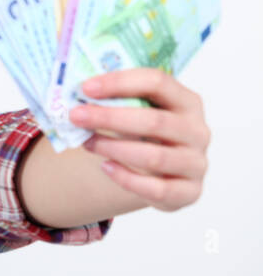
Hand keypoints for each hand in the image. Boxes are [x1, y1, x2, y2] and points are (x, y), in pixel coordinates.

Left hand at [68, 68, 209, 211]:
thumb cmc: (141, 132)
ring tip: (86, 143)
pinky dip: (127, 178)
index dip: (120, 82)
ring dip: (113, 148)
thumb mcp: (134, 111)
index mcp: (187, 101)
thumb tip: (76, 95)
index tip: (86, 88)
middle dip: (110, 118)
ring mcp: (196, 163)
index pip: (157, 82)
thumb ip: (115, 101)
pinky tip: (105, 167)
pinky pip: (157, 189)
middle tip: (76, 116)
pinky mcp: (188, 192)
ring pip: (154, 157)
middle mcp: (198, 131)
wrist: (155, 171)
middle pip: (155, 121)